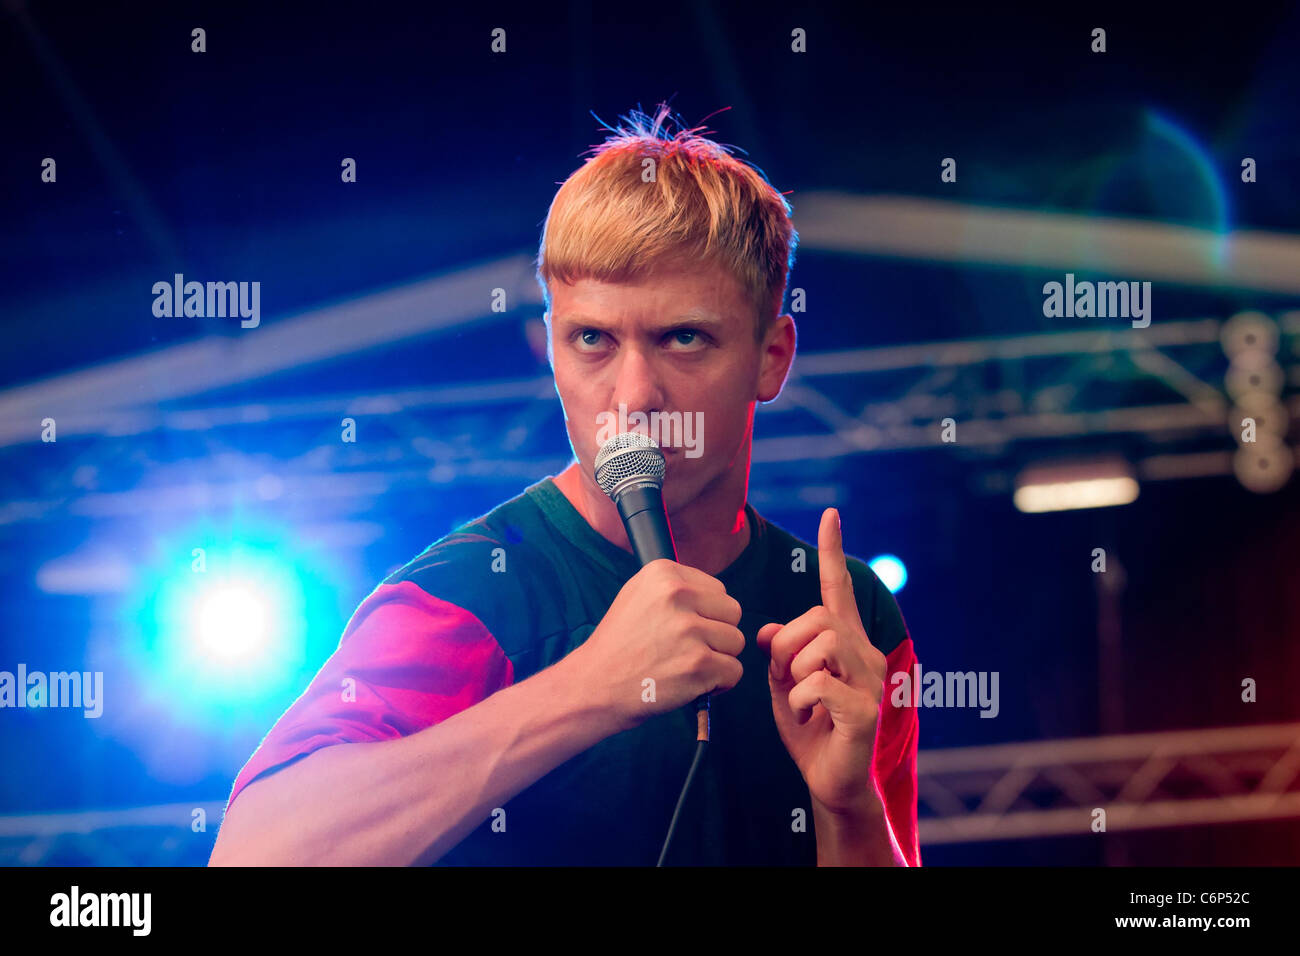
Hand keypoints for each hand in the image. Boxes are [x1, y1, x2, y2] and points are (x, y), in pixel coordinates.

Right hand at [572, 559, 744, 733]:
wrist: (594, 685)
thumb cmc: (617, 645)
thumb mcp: (636, 594)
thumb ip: (674, 587)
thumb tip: (713, 594)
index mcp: (664, 573)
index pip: (718, 589)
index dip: (706, 614)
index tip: (683, 629)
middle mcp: (678, 595)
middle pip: (732, 613)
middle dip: (717, 634)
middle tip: (687, 649)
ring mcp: (689, 630)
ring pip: (736, 642)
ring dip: (718, 659)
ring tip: (686, 666)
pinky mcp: (698, 664)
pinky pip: (734, 671)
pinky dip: (719, 683)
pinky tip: (693, 684)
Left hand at [756, 508, 888, 814]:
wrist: (833, 782)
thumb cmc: (812, 732)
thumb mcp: (786, 686)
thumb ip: (779, 654)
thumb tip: (766, 631)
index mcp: (846, 644)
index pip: (840, 590)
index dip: (833, 553)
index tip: (830, 515)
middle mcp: (866, 655)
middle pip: (818, 618)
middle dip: (787, 645)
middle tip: (784, 678)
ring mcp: (871, 682)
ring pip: (822, 646)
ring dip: (795, 673)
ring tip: (800, 700)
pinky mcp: (866, 711)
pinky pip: (821, 684)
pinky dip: (802, 700)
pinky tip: (809, 718)